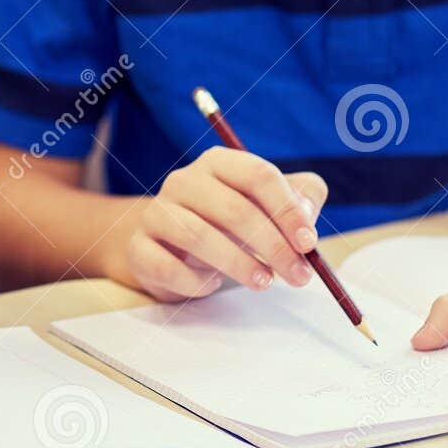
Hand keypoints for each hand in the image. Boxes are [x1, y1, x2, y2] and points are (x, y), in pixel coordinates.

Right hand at [109, 146, 326, 300]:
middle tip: (298, 276)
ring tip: (264, 283)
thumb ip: (300, 199)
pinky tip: (213, 284)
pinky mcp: (139, 247)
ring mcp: (157, 213)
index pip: (257, 175)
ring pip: (198, 236)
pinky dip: (196, 281)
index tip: (309, 243)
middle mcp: (183, 181)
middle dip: (273, 246)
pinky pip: (168, 267)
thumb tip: (307, 217)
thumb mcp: (267, 205)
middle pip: (233, 209)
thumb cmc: (226, 223)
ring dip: (239, 264)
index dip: (287, 209)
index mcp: (218, 163)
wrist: (165, 245)